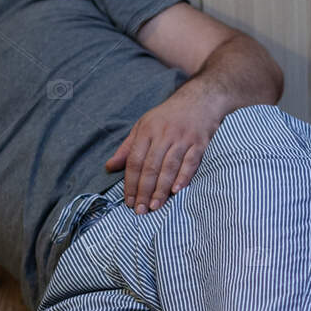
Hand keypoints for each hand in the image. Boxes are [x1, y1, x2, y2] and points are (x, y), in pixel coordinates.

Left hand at [104, 87, 223, 211]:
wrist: (200, 99)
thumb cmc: (169, 116)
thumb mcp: (144, 125)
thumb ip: (127, 147)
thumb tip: (110, 167)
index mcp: (147, 130)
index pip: (135, 160)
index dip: (130, 182)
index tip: (128, 200)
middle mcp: (164, 134)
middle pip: (151, 166)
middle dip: (144, 190)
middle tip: (140, 210)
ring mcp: (183, 138)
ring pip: (169, 166)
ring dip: (161, 189)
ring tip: (155, 206)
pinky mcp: (200, 142)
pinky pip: (191, 162)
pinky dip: (183, 177)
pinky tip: (176, 191)